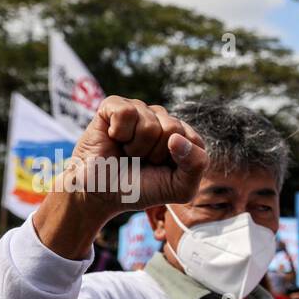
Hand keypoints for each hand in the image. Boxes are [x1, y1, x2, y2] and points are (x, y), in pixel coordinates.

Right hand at [60, 96, 207, 220]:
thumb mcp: (180, 188)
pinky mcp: (115, 105)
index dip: (179, 162)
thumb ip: (196, 165)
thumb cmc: (142, 188)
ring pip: (149, 124)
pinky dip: (119, 133)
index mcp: (184, 137)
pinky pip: (126, 113)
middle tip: (142, 161)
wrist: (102, 192)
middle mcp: (164, 119)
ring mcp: (140, 110)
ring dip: (136, 148)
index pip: (195, 141)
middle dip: (155, 154)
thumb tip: (178, 138)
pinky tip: (115, 138)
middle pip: (172, 128)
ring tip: (128, 153)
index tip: (164, 170)